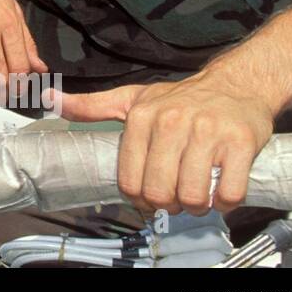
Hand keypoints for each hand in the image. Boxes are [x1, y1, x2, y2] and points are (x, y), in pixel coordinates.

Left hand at [55, 74, 275, 215]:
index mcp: (142, 117)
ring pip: (193, 196)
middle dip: (166, 205)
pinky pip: (230, 192)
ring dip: (195, 206)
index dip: (139, 199)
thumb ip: (91, 106)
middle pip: (160, 191)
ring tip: (197, 196)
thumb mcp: (132, 98)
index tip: (148, 197)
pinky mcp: (241, 143)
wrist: (236, 84)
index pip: (130, 179)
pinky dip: (225, 203)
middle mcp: (172, 122)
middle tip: (174, 199)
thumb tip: (50, 101)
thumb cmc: (181, 98)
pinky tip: (220, 191)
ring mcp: (208, 133)